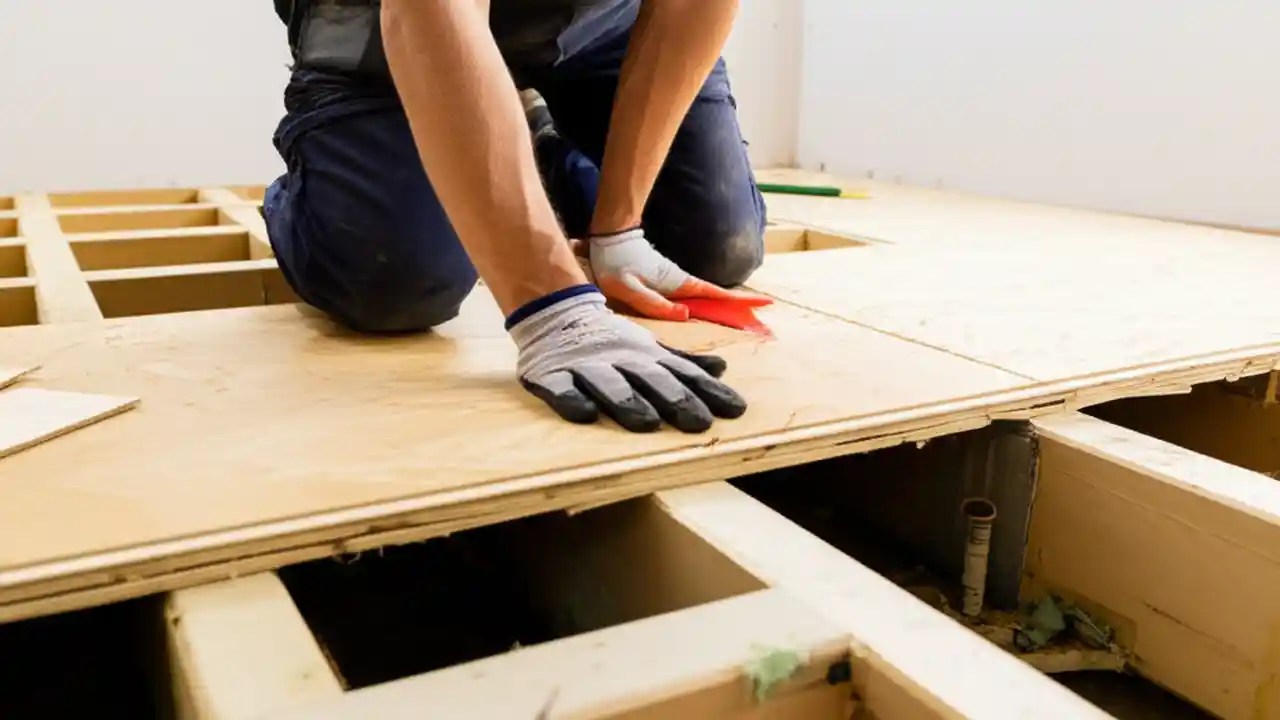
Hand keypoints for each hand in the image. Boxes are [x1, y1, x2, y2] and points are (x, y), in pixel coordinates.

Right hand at [507, 286, 746, 432]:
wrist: (555, 312)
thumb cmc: (610, 340)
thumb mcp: (649, 347)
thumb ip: (682, 363)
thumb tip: (721, 370)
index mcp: (645, 355)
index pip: (682, 374)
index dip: (708, 391)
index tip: (734, 410)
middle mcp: (620, 360)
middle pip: (651, 379)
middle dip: (676, 399)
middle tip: (699, 422)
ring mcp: (586, 366)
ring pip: (609, 383)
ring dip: (628, 401)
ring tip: (648, 423)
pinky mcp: (552, 375)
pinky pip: (561, 388)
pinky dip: (572, 399)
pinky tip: (585, 414)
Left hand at [587, 228, 770, 320]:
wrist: (611, 238)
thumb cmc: (616, 264)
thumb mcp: (630, 289)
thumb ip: (655, 304)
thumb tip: (685, 315)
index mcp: (677, 284)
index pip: (715, 294)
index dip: (738, 300)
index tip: (763, 302)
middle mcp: (682, 283)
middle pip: (717, 297)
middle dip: (740, 306)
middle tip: (763, 319)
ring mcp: (676, 282)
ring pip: (707, 297)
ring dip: (727, 306)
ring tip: (747, 317)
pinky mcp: (669, 282)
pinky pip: (695, 295)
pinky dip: (709, 302)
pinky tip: (715, 310)